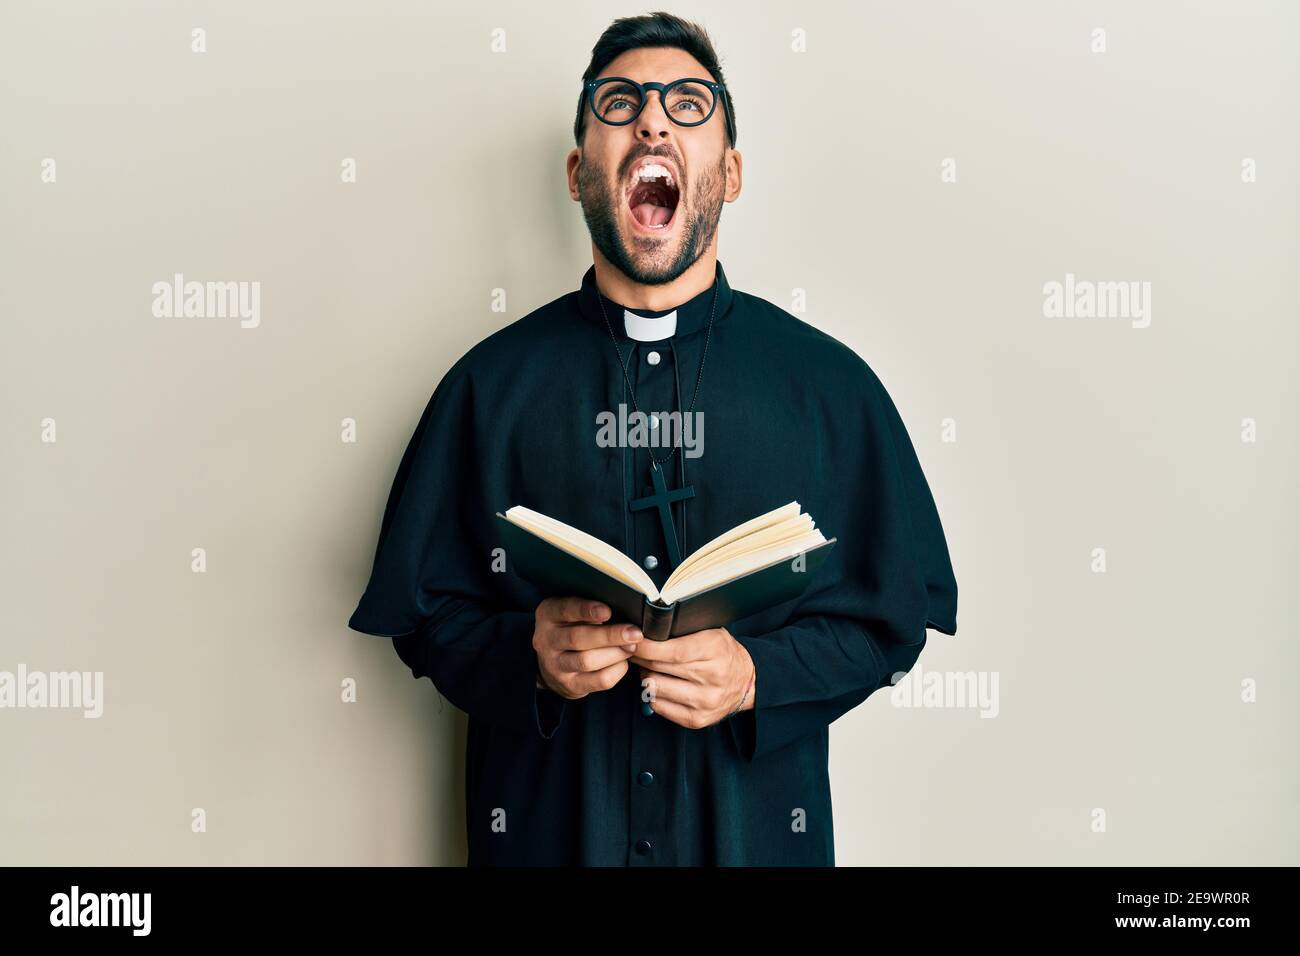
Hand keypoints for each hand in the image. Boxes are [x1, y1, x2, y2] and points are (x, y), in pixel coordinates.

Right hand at [532, 597, 641, 699]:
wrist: (551, 664)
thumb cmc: (571, 628)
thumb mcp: (572, 613)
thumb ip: (591, 609)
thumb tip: (625, 609)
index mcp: (548, 614)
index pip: (565, 610)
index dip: (586, 610)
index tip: (607, 611)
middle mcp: (546, 640)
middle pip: (578, 638)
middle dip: (610, 635)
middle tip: (635, 633)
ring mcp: (556, 666)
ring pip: (587, 661)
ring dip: (615, 653)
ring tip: (631, 647)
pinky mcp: (570, 685)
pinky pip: (599, 680)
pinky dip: (617, 670)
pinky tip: (623, 661)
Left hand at [630, 627, 754, 729]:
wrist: (747, 682)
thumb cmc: (723, 653)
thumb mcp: (711, 633)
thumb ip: (684, 632)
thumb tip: (648, 631)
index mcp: (715, 651)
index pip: (673, 651)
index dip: (647, 647)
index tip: (633, 640)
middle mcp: (712, 678)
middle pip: (659, 668)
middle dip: (640, 658)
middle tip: (634, 651)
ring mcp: (704, 702)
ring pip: (655, 688)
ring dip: (646, 676)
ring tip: (651, 668)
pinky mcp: (697, 720)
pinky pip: (659, 706)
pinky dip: (653, 694)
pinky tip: (660, 684)